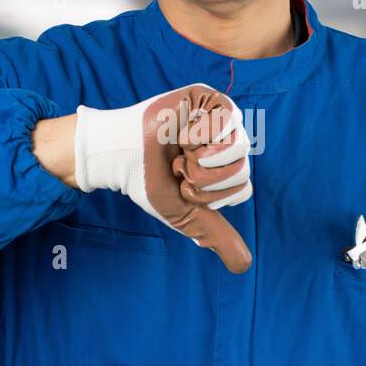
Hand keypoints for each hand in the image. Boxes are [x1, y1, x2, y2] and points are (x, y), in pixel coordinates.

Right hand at [74, 83, 252, 272]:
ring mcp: (222, 120)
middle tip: (178, 168)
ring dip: (202, 157)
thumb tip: (244, 267)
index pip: (242, 189)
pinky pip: (227, 119)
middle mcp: (229, 145)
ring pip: (238, 147)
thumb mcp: (185, 215)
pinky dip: (199, 132)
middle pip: (242, 170)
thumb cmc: (150, 182)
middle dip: (204, 178)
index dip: (211, 195)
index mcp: (227, 170)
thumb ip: (215, 236)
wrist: (122, 157)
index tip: (184, 188)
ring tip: (179, 150)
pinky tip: (181, 131)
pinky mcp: (210, 98)